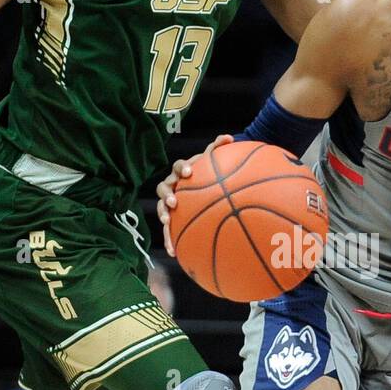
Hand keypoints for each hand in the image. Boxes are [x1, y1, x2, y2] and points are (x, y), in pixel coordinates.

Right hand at [156, 134, 233, 255]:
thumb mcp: (211, 161)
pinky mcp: (170, 218)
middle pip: (163, 187)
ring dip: (163, 215)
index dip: (183, 169)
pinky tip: (173, 253)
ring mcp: (168, 202)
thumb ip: (217, 149)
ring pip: (161, 209)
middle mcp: (172, 186)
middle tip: (174, 201)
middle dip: (167, 195)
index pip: (179, 167)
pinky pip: (168, 230)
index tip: (191, 173)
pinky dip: (169, 240)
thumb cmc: (206, 174)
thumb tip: (229, 136)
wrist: (199, 188)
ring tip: (168, 223)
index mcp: (182, 172)